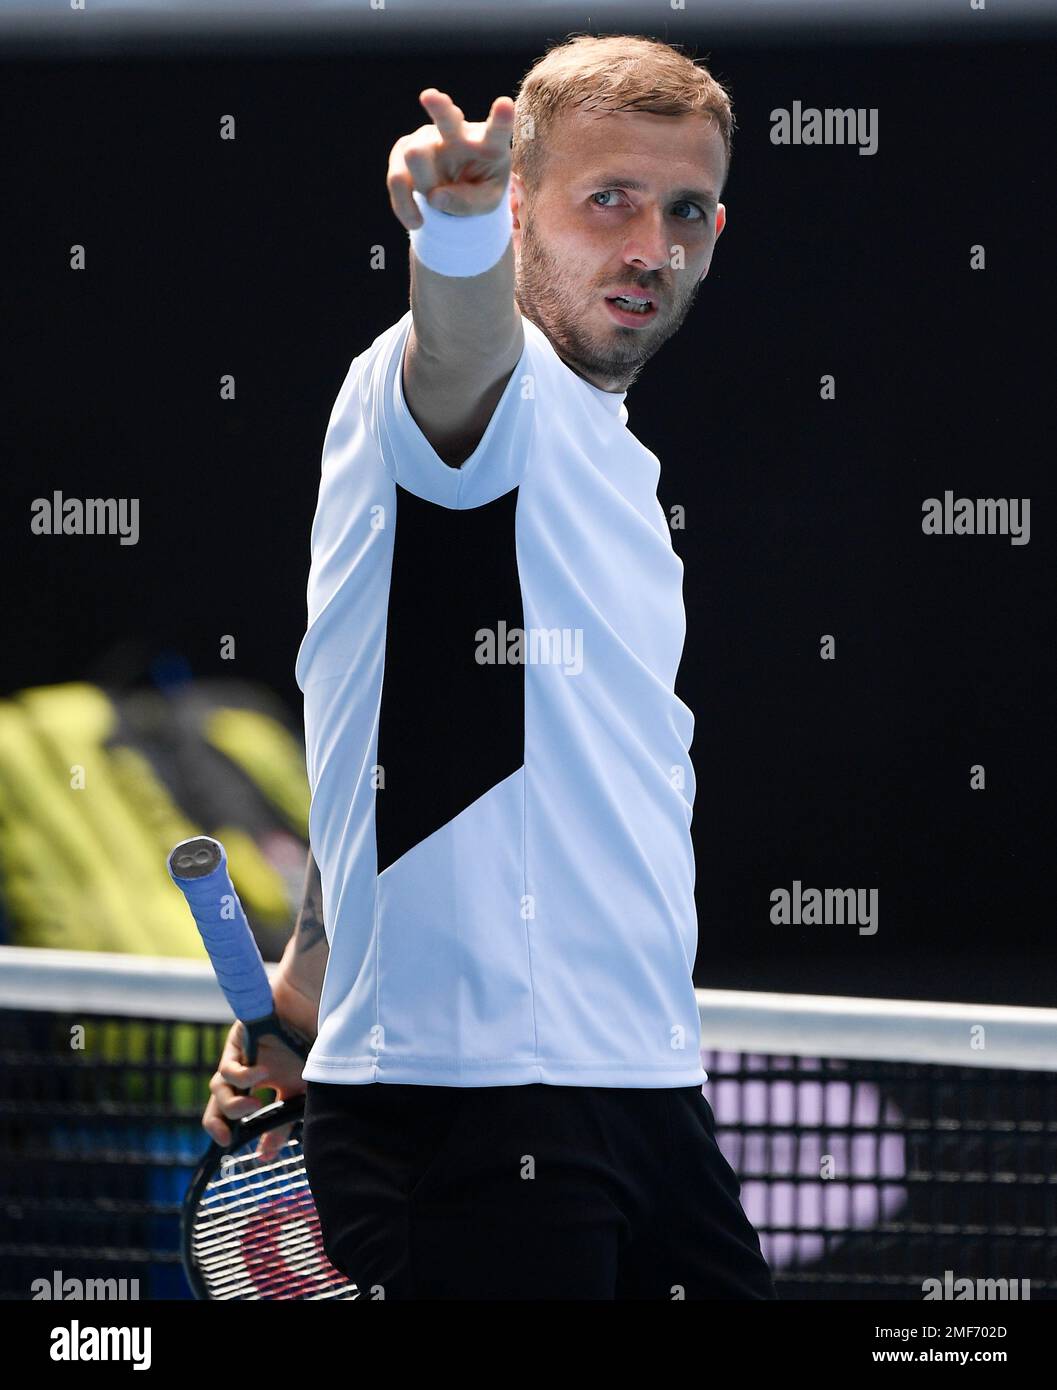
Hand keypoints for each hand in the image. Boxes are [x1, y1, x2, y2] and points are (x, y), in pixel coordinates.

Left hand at [203, 1019, 306, 1160]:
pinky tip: (261, 1076)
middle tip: (228, 1138)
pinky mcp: (237, 1042)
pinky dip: (242, 1079)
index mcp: (268, 1085)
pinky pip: (228, 1070)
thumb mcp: (302, 1091)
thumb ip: (282, 1124)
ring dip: (232, 1106)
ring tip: (252, 1108)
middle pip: (220, 1103)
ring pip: (219, 1090)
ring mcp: (243, 1058)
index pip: (241, 1115)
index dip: (234, 1134)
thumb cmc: (316, 1044)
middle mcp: (251, 1073)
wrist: (319, 1005)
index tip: (247, 1151)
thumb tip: (264, 1158)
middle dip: (217, 1124)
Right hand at [387, 88, 514, 228]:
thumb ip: (467, 203)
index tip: (504, 103)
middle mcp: (457, 133)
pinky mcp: (403, 150)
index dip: (501, 118)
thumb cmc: (479, 190)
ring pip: (415, 155)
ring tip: (434, 207)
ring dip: (423, 185)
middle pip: (448, 119)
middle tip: (430, 96)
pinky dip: (405, 206)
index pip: (497, 131)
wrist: (455, 189)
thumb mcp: (485, 204)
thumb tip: (434, 197)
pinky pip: (398, 179)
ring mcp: (429, 138)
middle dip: (439, 107)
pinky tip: (416, 222)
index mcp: (488, 144)